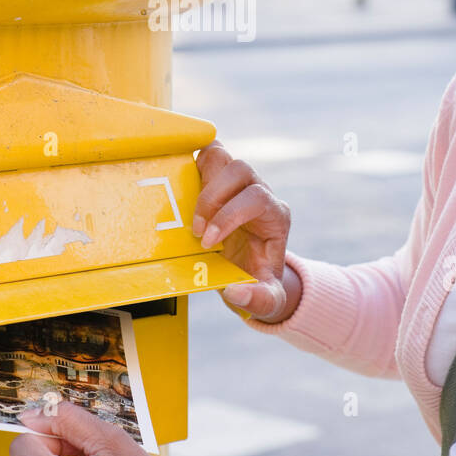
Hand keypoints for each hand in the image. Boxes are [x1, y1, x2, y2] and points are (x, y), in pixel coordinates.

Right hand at [193, 139, 298, 321]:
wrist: (252, 273)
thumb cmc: (257, 282)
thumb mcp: (267, 299)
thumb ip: (260, 300)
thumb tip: (236, 292)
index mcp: (275, 216)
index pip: (257, 198)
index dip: (230, 215)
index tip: (209, 242)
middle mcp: (259, 192)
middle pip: (240, 169)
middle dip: (212, 198)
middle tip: (196, 230)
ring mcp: (237, 182)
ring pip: (221, 156)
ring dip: (199, 179)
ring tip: (185, 208)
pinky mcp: (216, 178)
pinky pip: (205, 155)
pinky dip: (190, 164)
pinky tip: (179, 190)